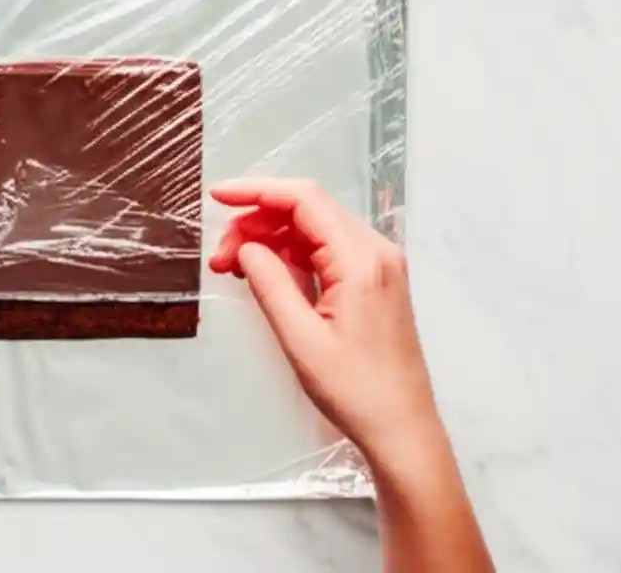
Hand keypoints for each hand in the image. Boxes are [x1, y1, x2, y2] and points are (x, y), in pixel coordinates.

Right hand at [208, 178, 438, 458]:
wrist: (402, 428)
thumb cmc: (356, 391)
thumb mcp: (301, 339)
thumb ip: (270, 284)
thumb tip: (246, 248)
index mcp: (362, 260)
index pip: (304, 200)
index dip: (256, 191)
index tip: (218, 197)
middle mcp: (376, 252)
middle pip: (307, 210)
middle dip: (256, 222)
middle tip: (220, 258)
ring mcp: (378, 266)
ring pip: (314, 230)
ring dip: (270, 239)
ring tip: (232, 268)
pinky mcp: (374, 282)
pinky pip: (326, 251)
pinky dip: (290, 255)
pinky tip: (263, 274)